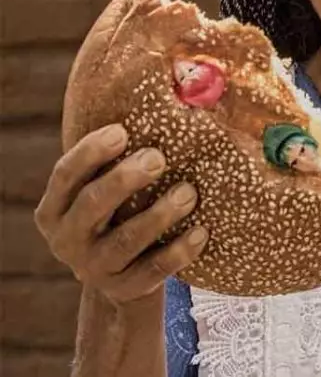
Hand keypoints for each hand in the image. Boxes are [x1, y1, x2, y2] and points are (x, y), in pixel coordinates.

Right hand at [34, 124, 207, 305]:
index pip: (65, 175)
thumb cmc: (121, 213)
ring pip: (125, 240)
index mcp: (56, 208)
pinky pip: (152, 271)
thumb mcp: (107, 189)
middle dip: (124, 180)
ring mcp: (94, 268)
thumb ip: (120, 158)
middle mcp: (67, 239)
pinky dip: (178, 252)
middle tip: (157, 157)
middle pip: (92, 206)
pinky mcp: (124, 289)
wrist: (123, 278)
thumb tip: (168, 95)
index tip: (121, 131)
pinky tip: (201, 232)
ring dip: (158, 215)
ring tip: (188, 192)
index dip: (90, 152)